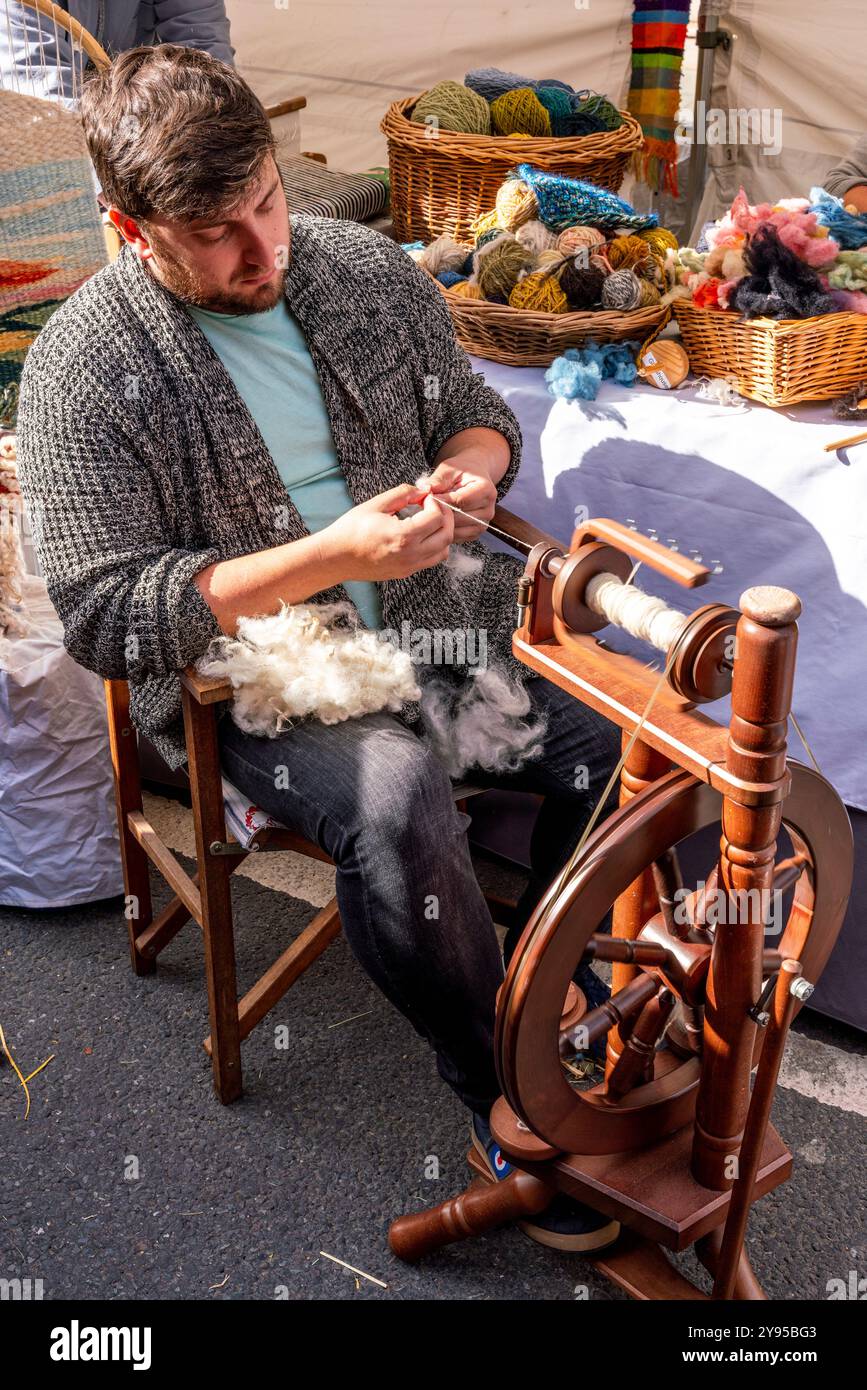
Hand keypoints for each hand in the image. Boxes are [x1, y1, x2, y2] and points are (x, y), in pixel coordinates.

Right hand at [318, 483, 453, 580]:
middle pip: (447, 536)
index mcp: (404, 536)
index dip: (435, 502)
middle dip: (445, 517)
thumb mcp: (376, 504)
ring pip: (443, 551)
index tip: (425, 497)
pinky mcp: (406, 573)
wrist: (336, 557)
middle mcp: (411, 555)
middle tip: (434, 506)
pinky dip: (433, 546)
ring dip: (442, 534)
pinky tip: (420, 534)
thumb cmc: (351, 529)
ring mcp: (409, 567)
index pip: (437, 517)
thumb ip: (403, 494)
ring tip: (429, 521)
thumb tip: (422, 491)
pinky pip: (431, 560)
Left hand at [418, 455, 496, 541]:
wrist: (475, 476)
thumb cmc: (462, 470)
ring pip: (457, 529)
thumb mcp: (449, 468)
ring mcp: (484, 523)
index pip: (460, 500)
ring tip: (432, 513)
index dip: (441, 501)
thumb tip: (426, 490)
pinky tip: (439, 521)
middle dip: (440, 512)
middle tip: (425, 506)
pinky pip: (458, 537)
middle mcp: (489, 509)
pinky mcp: (477, 532)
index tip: (427, 498)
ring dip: (441, 523)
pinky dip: (446, 531)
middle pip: (459, 517)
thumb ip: (438, 479)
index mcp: (486, 490)